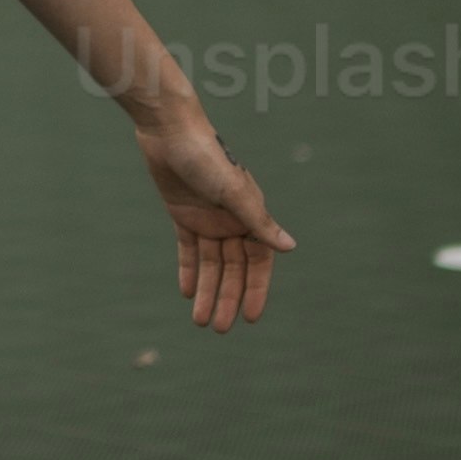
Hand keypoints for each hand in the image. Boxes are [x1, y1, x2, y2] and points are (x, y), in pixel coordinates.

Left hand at [134, 98, 288, 331]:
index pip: (258, 262)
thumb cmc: (207, 156)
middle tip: (218, 328)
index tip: (252, 318)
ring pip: (210, 264)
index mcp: (250, 215)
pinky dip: (188, 270)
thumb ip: (258, 222)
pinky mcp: (184, 215)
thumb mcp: (233, 193)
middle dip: (227, 298)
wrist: (170, 130)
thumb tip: (290, 247)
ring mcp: (208, 218)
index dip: (256, 289)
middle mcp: (232, 220)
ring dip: (206, 291)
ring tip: (200, 321)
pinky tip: (186, 293)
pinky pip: (188, 250)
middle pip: (232, 269)